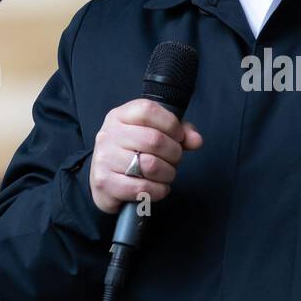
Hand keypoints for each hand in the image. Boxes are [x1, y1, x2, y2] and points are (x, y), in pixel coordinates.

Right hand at [89, 98, 203, 213]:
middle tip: (174, 159)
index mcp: (120, 116)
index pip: (149, 110)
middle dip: (174, 153)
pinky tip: (158, 188)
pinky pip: (142, 188)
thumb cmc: (133, 153)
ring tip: (166, 174)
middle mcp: (109, 134)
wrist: (104, 180)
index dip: (171, 124)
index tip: (178, 136)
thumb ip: (178, 132)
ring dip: (168, 174)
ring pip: (151, 166)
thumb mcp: (153, 133)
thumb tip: (196, 140)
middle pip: (154, 139)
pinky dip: (158, 190)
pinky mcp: (105, 183)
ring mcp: (105, 158)